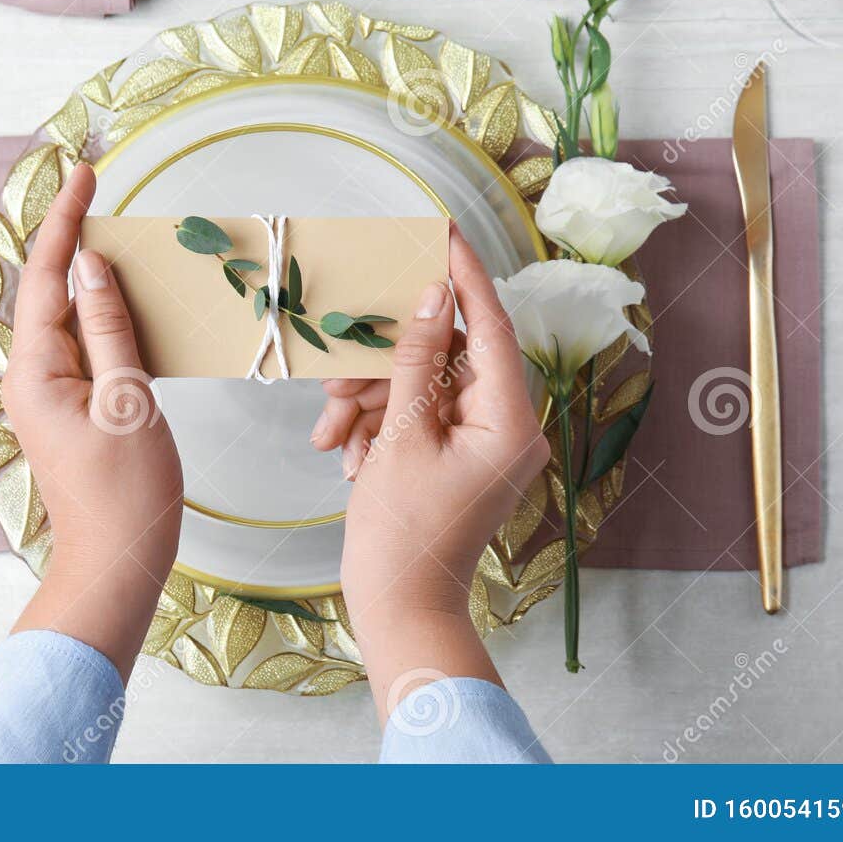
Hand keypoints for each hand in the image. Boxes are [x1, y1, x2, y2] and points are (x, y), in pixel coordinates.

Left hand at [0, 163, 182, 678]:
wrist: (115, 565)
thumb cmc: (124, 496)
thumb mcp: (127, 403)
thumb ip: (109, 330)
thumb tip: (92, 267)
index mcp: (36, 371)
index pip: (48, 276)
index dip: (66, 221)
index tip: (84, 175)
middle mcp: (32, 377)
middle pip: (53, 291)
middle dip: (77, 239)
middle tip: (101, 191)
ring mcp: (50, 395)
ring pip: (72, 318)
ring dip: (97, 279)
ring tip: (125, 238)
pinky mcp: (72, 410)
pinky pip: (87, 348)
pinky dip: (110, 319)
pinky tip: (135, 306)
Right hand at [313, 228, 546, 720]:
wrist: (399, 610)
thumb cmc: (403, 535)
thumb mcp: (401, 438)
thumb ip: (416, 360)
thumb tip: (432, 297)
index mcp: (511, 421)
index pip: (491, 326)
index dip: (464, 275)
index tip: (442, 231)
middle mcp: (508, 426)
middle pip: (445, 358)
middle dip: (384, 366)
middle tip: (336, 378)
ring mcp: (483, 443)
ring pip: (422, 387)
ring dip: (371, 402)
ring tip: (331, 435)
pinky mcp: (458, 457)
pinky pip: (417, 418)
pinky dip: (379, 426)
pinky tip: (347, 456)